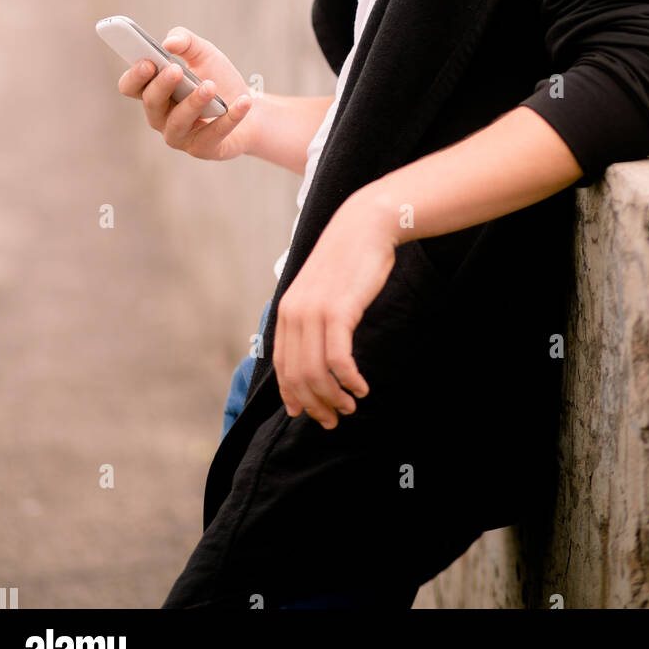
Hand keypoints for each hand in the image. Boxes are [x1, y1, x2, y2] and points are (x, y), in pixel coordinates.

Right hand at [116, 25, 255, 161]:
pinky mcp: (203, 149)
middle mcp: (160, 116)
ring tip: (210, 86)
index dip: (135, 76)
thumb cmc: (217, 77)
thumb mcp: (203, 53)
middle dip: (162, 86)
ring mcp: (180, 136)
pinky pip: (214, 135)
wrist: (249, 105)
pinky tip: (243, 101)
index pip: (130, 87)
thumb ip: (185, 41)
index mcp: (154, 91)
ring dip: (194, 102)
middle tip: (176, 69)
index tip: (148, 61)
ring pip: (179, 121)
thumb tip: (169, 42)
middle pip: (152, 103)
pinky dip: (230, 117)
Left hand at [272, 189, 398, 428]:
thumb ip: (312, 319)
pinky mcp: (338, 311)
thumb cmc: (349, 261)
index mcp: (287, 311)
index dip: (293, 395)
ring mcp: (314, 312)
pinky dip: (349, 380)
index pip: (282, 366)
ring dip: (334, 397)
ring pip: (317, 372)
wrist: (365, 227)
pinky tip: (361, 387)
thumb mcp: (321, 291)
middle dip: (315, 405)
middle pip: (298, 375)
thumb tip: (315, 354)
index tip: (308, 414)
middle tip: (334, 420)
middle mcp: (294, 314)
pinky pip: (339, 359)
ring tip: (351, 407)